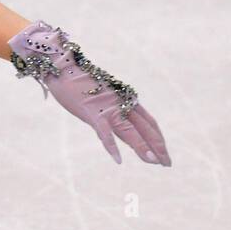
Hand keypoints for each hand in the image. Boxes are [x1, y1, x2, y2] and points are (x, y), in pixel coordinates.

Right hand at [8, 20, 171, 166]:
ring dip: (143, 148)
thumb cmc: (78, 80)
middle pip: (145, 128)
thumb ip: (110, 107)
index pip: (149, 122)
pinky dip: (111, 147)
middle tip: (168, 163)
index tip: (164, 152)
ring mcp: (108, 109)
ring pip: (130, 132)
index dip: (158, 138)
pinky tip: (118, 160)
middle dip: (158, 147)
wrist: (62, 65)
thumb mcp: (100, 94)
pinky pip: (104, 132)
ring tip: (154, 162)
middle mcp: (121, 104)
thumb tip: (113, 120)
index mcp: (125, 100)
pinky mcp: (92, 113)